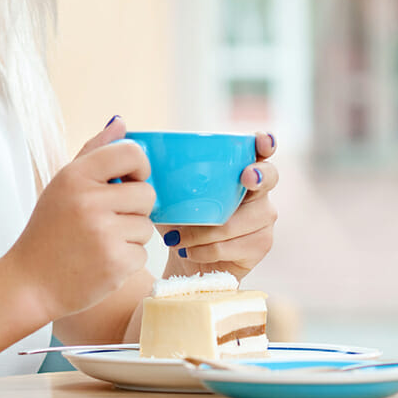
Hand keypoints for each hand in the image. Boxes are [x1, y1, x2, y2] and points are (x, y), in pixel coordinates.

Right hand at [4, 117, 154, 319]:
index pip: (130, 152)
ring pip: (146, 226)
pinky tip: (100, 261)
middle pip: (147, 193)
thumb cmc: (49, 231)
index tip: (130, 180)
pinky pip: (142, 253)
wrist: (29, 283)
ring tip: (99, 242)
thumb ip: (94, 151)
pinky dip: (126, 260)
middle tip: (110, 218)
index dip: (140, 166)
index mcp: (75, 176)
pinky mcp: (115, 263)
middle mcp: (89, 201)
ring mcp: (103, 233)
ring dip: (130, 236)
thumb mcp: (63, 185)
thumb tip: (121, 122)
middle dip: (135, 207)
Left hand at [160, 131, 277, 281]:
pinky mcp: (260, 246)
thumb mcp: (167, 195)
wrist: (186, 260)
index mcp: (239, 170)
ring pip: (239, 221)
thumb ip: (157, 170)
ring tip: (177, 239)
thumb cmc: (180, 219)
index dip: (265, 142)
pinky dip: (204, 249)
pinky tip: (188, 251)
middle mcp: (258, 192)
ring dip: (203, 231)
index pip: (261, 149)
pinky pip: (231, 246)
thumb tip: (128, 137)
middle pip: (269, 177)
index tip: (261, 141)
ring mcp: (263, 219)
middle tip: (245, 177)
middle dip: (258, 175)